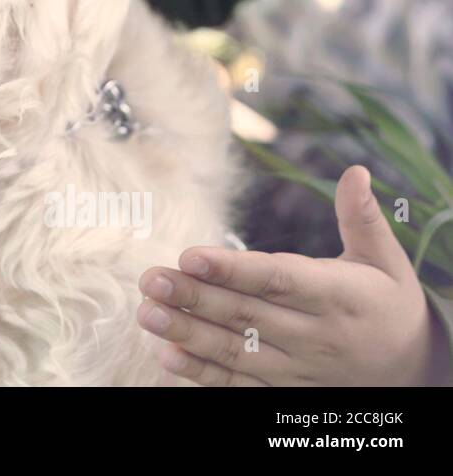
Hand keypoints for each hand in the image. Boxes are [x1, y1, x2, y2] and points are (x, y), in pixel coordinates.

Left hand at [137, 165, 447, 385]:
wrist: (412, 370)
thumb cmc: (388, 303)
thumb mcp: (386, 260)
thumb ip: (362, 217)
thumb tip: (355, 171)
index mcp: (339, 296)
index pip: (279, 280)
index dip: (233, 269)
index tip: (190, 255)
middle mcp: (316, 335)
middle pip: (247, 314)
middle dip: (195, 297)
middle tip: (151, 279)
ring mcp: (299, 368)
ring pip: (237, 351)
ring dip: (188, 333)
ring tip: (147, 312)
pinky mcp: (285, 390)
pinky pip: (239, 383)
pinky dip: (202, 372)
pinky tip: (166, 355)